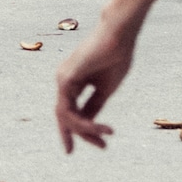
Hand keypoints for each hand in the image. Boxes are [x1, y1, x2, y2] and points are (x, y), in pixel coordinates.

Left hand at [54, 14, 135, 151]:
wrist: (119, 34)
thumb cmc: (116, 56)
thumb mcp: (105, 88)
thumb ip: (94, 105)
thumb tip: (88, 124)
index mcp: (73, 82)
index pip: (70, 111)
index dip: (78, 131)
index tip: (91, 146)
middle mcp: (64, 80)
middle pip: (66, 116)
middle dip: (82, 135)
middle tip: (102, 147)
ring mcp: (62, 78)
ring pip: (66, 116)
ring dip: (86, 130)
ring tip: (106, 136)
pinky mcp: (66, 78)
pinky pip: (68, 109)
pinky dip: (83, 122)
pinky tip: (100, 128)